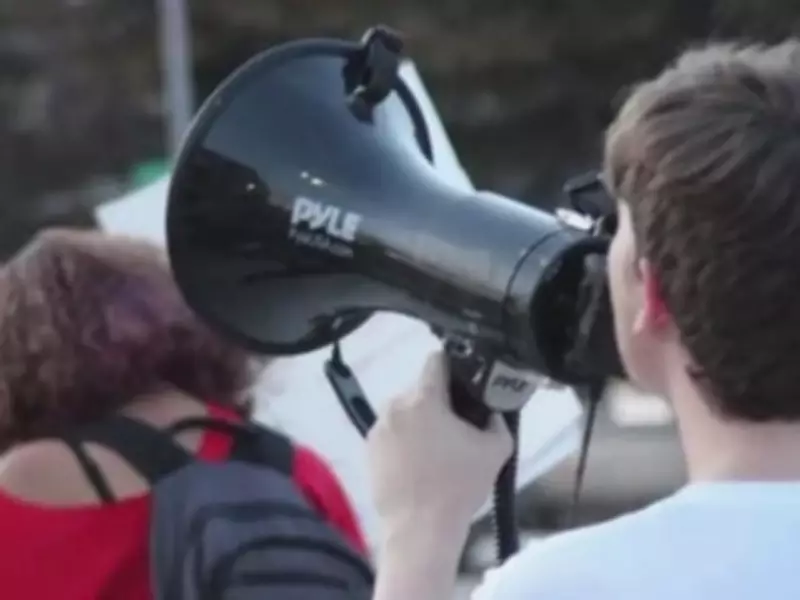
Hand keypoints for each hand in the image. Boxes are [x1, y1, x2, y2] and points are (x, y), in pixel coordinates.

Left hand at [367, 348, 512, 532]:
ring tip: (437, 450)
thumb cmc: (458, 487)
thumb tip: (490, 413)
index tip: (465, 382)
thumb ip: (497, 421)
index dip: (454, 365)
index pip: (436, 361)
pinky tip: (417, 464)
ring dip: (420, 421)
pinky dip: (404, 440)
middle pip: (421, 390)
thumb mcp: (495, 450)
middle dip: (439, 402)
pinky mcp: (368, 449)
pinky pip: (391, 433)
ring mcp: (377, 428)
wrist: (419, 529)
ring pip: (405, 412)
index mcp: (424, 398)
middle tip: (457, 426)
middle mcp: (395, 405)